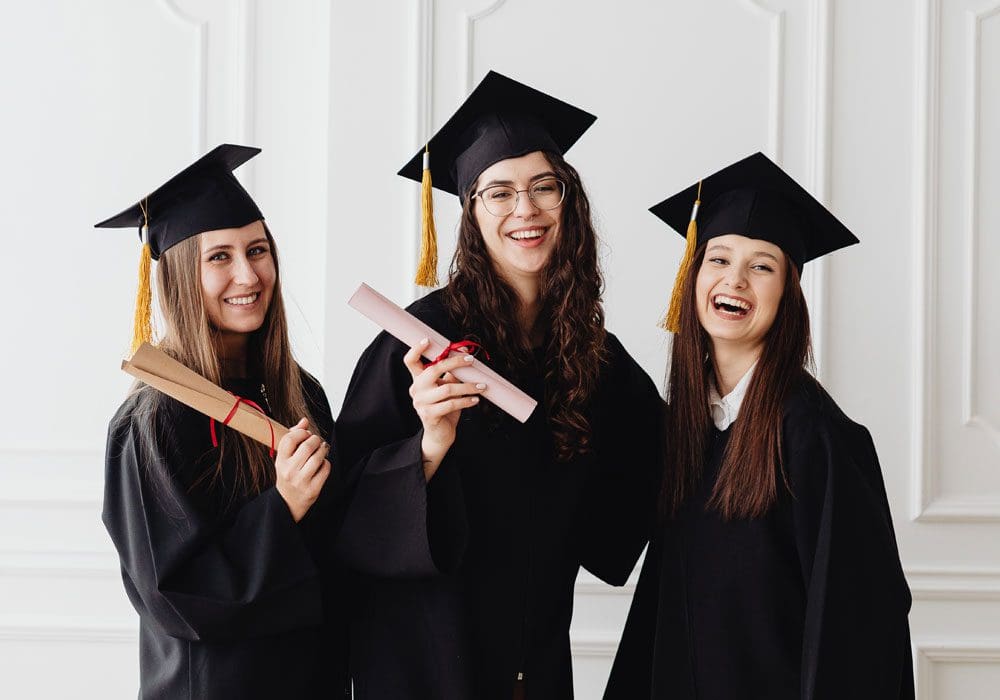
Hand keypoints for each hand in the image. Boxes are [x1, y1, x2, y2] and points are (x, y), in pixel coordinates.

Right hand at [274, 418, 330, 521]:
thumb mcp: (285, 457)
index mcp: (280, 461)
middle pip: (308, 446)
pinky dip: (326, 463)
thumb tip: (304, 421)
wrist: (287, 503)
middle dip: (316, 440)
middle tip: (317, 441)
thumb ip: (294, 437)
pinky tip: (321, 464)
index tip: (306, 434)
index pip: (290, 439)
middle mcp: (289, 471)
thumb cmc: (288, 475)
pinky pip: (325, 468)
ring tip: (322, 450)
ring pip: (318, 456)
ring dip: (323, 450)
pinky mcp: (313, 489)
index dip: (302, 432)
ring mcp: (301, 481)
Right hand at [403, 339, 486, 480]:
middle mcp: (416, 390)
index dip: (416, 349)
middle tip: (471, 360)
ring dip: (468, 386)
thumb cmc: (445, 407)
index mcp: (418, 380)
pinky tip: (476, 399)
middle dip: (453, 362)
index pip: (410, 361)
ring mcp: (421, 403)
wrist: (440, 435)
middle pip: (432, 370)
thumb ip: (452, 373)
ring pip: (447, 389)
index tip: (428, 340)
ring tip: (481, 385)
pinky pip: (451, 404)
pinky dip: (466, 400)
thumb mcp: (447, 388)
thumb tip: (464, 354)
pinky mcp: (429, 415)